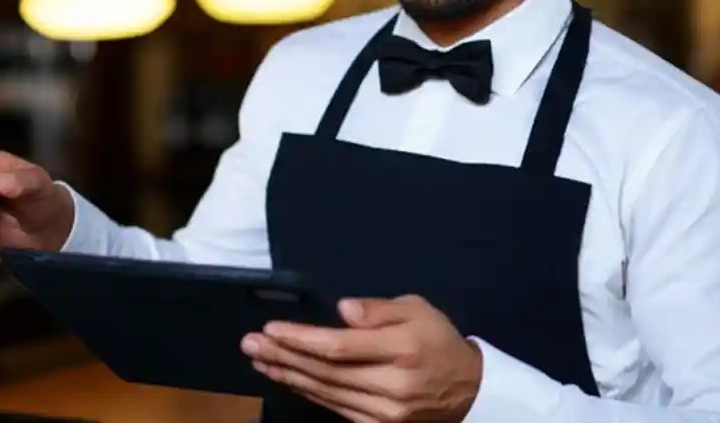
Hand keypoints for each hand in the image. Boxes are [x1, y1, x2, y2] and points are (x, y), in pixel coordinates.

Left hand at [242, 295, 481, 422]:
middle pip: (326, 371)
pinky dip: (307, 392)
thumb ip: (378, 309)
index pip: (339, 347)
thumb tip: (342, 310)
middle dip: (284, 356)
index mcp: (402, 349)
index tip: (271, 329)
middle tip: (250, 343)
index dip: (301, 340)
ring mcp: (385, 411)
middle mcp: (392, 384)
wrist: (469, 389)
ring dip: (288, 375)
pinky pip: (335, 407)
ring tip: (259, 359)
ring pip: (326, 392)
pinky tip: (287, 378)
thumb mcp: (418, 309)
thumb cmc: (438, 340)